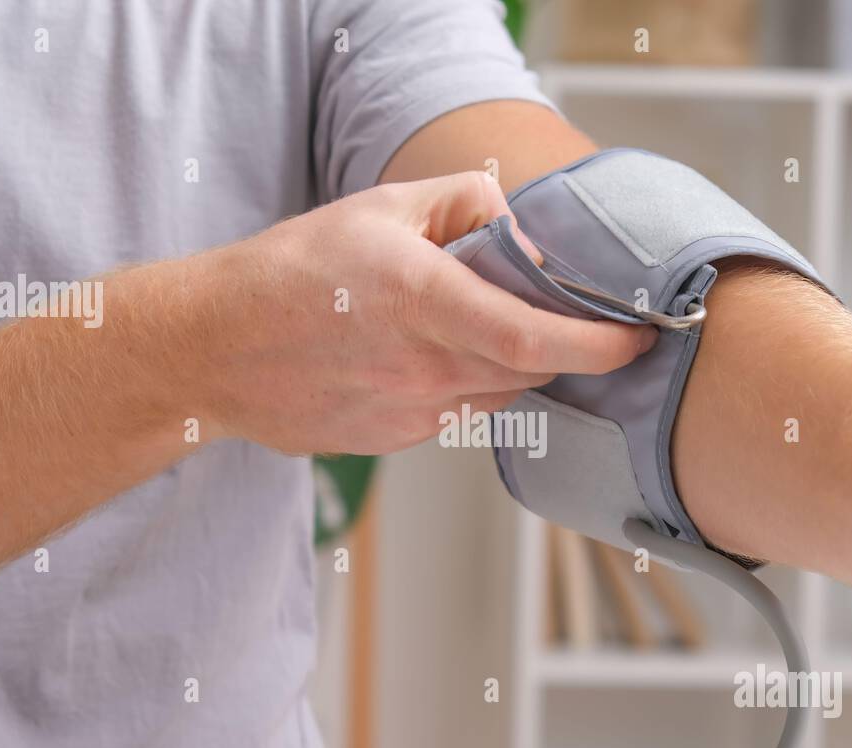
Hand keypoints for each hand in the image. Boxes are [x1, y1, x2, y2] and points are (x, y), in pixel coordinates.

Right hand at [178, 171, 656, 454]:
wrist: (214, 349)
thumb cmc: (292, 270)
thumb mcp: (380, 205)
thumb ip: (466, 203)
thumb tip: (523, 233)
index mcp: (420, 300)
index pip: (534, 339)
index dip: (599, 346)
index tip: (637, 339)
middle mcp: (421, 367)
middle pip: (530, 370)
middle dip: (561, 348)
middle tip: (561, 316)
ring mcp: (408, 414)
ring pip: (498, 396)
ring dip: (511, 365)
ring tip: (477, 326)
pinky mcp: (394, 440)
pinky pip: (458, 413)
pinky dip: (466, 384)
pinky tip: (426, 357)